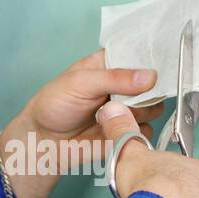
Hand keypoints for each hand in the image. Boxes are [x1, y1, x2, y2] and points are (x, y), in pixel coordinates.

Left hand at [0, 49, 165, 197]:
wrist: (44, 141)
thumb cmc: (55, 104)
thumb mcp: (80, 83)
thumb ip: (115, 78)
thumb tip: (150, 76)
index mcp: (112, 64)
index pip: (141, 56)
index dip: (151, 62)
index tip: (155, 70)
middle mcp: (124, 86)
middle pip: (154, 84)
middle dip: (146, 92)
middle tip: (123, 99)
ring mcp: (128, 110)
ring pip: (154, 108)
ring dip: (138, 113)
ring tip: (111, 116)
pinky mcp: (127, 132)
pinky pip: (146, 132)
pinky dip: (135, 133)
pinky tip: (115, 132)